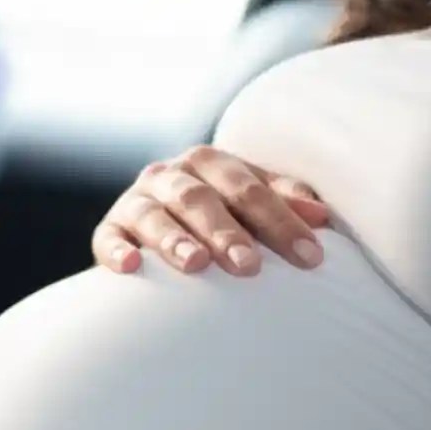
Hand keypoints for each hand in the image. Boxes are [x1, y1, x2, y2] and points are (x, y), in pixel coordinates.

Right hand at [92, 145, 330, 275]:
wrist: (150, 232)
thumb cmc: (214, 219)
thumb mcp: (247, 204)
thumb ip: (281, 203)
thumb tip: (323, 215)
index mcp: (209, 163)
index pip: (249, 188)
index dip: (281, 221)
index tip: (310, 258)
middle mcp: (169, 176)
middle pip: (199, 198)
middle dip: (225, 232)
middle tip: (249, 266)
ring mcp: (135, 202)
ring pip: (153, 215)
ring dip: (174, 239)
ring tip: (196, 264)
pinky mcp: (107, 230)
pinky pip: (108, 237)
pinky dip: (117, 250)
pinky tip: (132, 266)